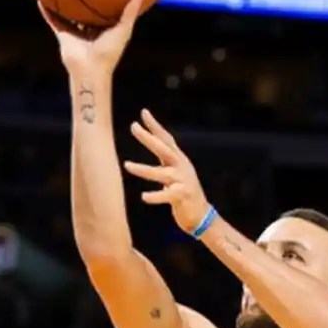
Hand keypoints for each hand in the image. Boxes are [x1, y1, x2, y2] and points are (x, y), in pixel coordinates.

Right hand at [39, 0, 144, 77]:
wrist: (90, 70)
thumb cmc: (110, 52)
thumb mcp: (123, 29)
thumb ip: (130, 12)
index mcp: (104, 28)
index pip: (103, 9)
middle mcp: (88, 29)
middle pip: (85, 10)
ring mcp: (75, 32)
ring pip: (67, 13)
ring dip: (62, 2)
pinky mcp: (63, 36)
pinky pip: (53, 20)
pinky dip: (46, 11)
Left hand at [123, 109, 211, 233]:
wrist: (201, 215)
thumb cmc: (184, 192)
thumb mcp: (176, 171)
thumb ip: (166, 158)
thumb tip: (154, 141)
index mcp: (179, 160)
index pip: (166, 139)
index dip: (155, 126)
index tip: (143, 112)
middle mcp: (181, 167)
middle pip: (164, 149)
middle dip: (148, 138)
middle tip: (133, 127)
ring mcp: (183, 181)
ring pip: (160, 173)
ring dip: (143, 169)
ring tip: (126, 165)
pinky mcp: (182, 196)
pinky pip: (167, 195)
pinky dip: (156, 196)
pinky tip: (144, 196)